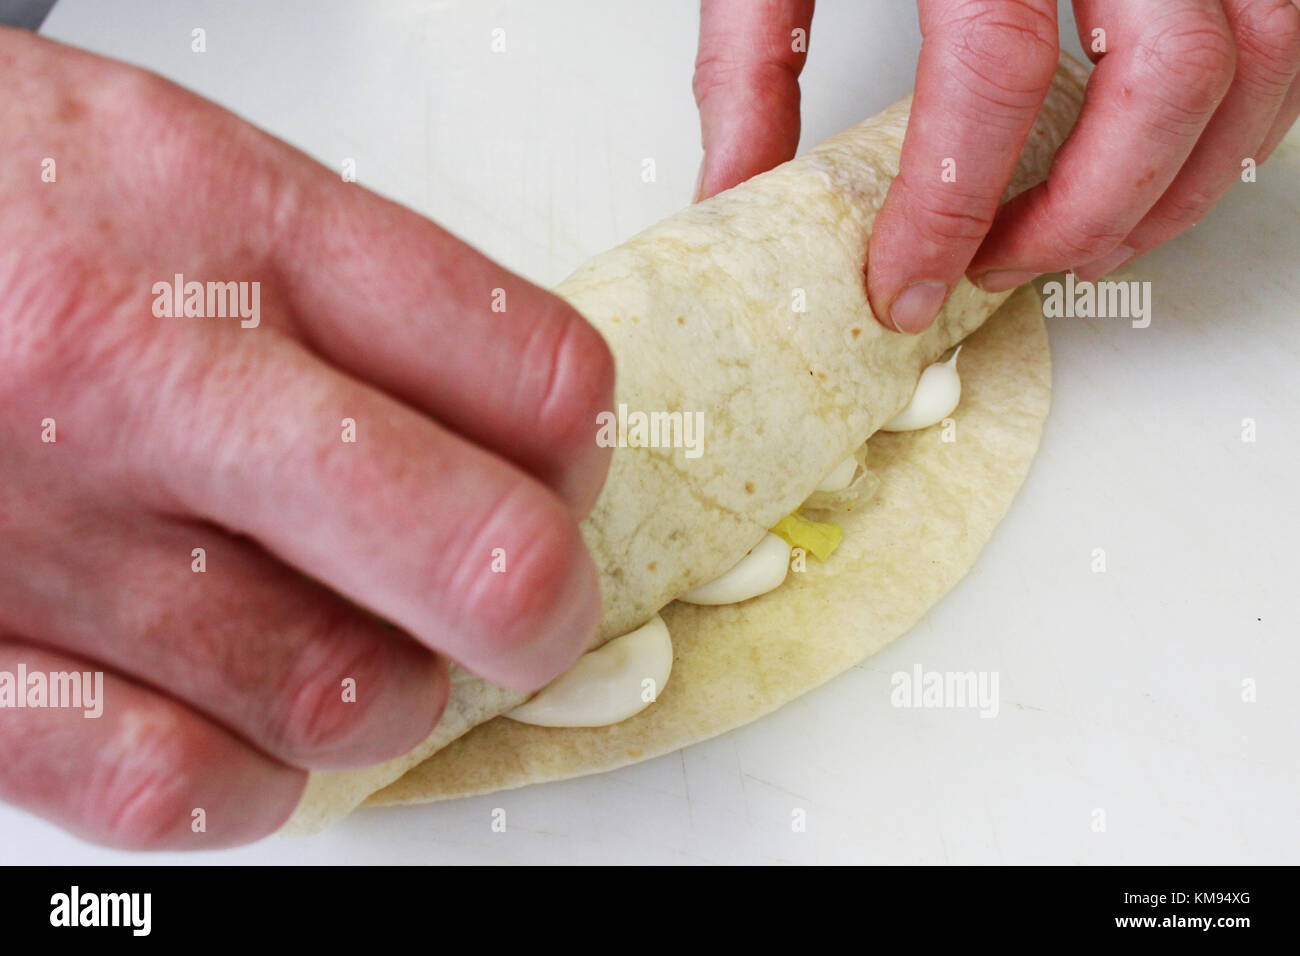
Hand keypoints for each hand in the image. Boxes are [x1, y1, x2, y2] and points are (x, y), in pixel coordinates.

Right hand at [0, 29, 611, 848]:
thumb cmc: (0, 199)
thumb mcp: (190, 163)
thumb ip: (361, 293)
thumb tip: (515, 426)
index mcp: (234, 227)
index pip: (535, 383)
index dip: (576, 448)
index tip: (554, 468)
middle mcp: (148, 382)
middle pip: (477, 556)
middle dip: (538, 606)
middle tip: (526, 605)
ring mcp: (50, 531)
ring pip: (346, 698)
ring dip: (387, 691)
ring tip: (345, 635)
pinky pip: (172, 785)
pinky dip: (249, 775)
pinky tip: (241, 714)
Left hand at [693, 0, 1299, 330]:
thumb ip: (751, 57)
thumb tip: (740, 189)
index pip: (994, 75)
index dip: (951, 209)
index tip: (905, 286)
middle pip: (1161, 81)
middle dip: (1084, 215)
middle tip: (1002, 269)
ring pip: (1258, 60)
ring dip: (1178, 186)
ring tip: (1083, 241)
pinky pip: (1284, 25)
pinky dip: (1237, 118)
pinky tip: (1159, 165)